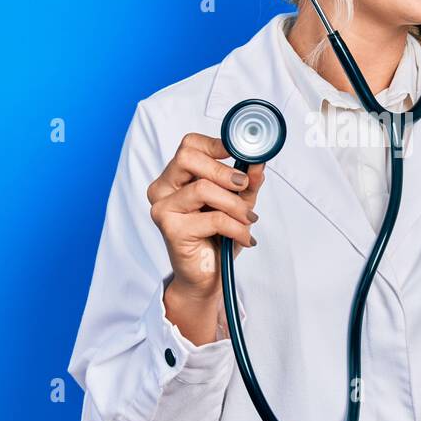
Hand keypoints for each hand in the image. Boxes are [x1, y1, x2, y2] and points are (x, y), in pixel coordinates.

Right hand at [147, 133, 264, 343]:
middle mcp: (162, 188)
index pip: (188, 145)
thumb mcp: (239, 204)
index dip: (214, 144)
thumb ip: (247, 182)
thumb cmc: (218, 237)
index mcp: (176, 176)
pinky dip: (236, 227)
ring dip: (234, 204)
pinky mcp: (170, 230)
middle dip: (223, 171)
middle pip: (188, 158)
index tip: (239, 152)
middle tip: (243, 186)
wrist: (206, 276)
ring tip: (248, 219)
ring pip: (202, 188)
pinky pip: (212, 218)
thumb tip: (258, 163)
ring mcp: (163, 208)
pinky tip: (245, 237)